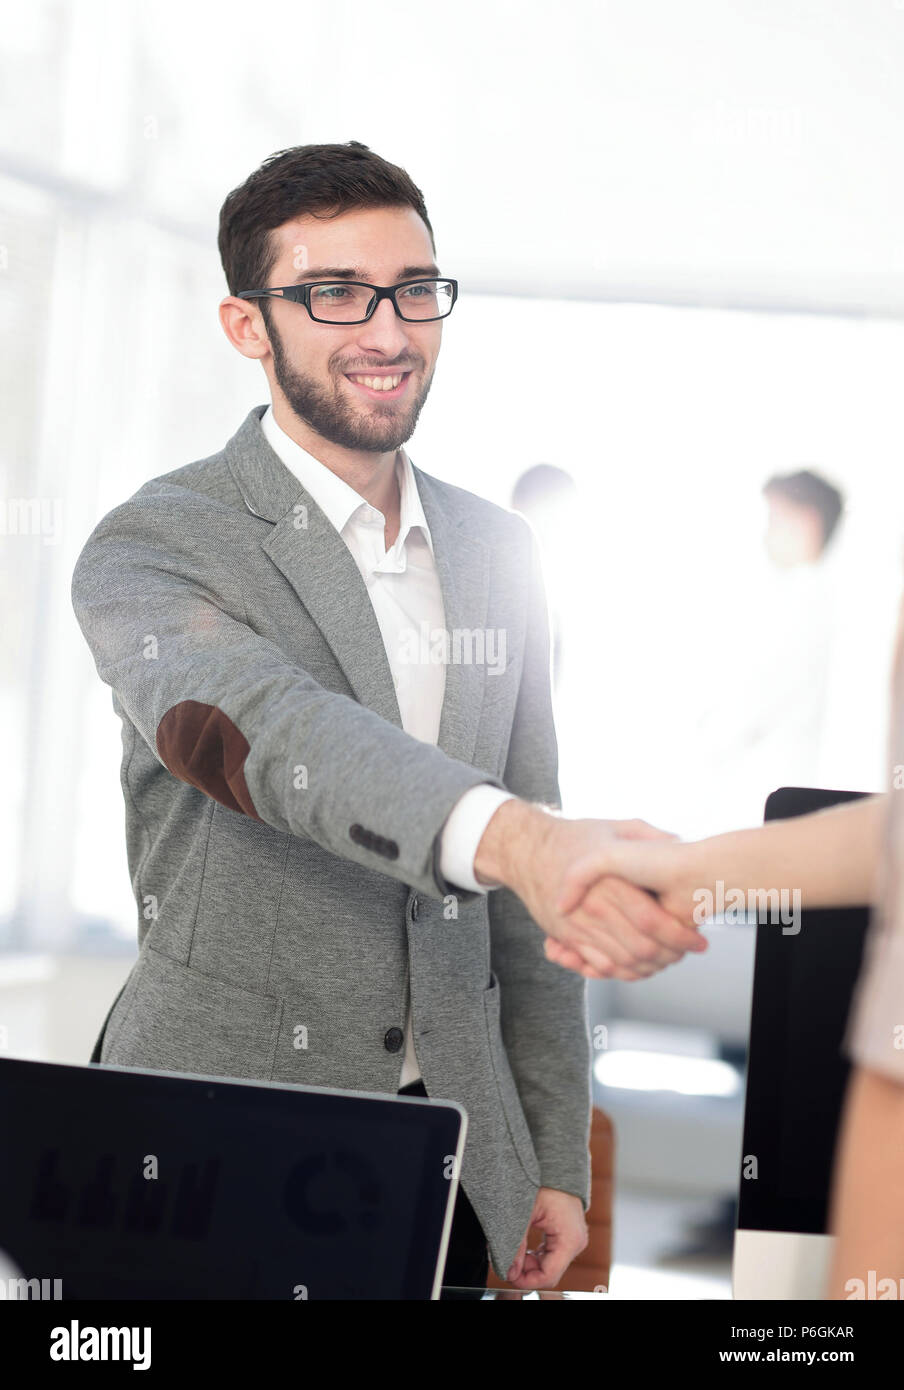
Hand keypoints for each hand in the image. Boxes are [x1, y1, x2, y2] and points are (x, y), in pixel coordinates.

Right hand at [475, 802, 706, 980]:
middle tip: (686, 953)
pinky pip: (598, 966)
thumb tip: (681, 842)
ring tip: (667, 961)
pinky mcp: (567, 937)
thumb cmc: (575, 837)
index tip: (699, 940)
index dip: (681, 936)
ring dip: (649, 968)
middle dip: (670, 956)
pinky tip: (639, 967)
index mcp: (611, 881)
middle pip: (641, 948)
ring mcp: (579, 925)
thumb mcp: (614, 827)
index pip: (653, 922)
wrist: (529, 850)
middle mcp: (594, 906)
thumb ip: (649, 835)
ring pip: (623, 962)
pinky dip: (622, 973)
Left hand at [505, 1188, 587, 1289]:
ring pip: (550, 1265)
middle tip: (506, 1262)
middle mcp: (576, 1242)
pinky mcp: (568, 1234)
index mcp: (569, 1239)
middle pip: (549, 1272)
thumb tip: (508, 1271)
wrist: (554, 1163)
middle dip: (526, 1271)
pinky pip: (552, 1254)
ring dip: (530, 1263)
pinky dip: (536, 1255)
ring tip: (513, 1252)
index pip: (549, 1276)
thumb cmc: (542, 1182)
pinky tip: (522, 1248)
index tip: (508, 1275)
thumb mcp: (524, 1214)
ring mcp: (574, 1238)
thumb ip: (515, 1245)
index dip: (526, 1281)